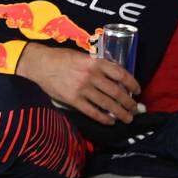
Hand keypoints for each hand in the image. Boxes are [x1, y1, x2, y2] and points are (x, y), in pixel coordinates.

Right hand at [15, 43, 140, 126]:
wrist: (39, 64)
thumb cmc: (61, 58)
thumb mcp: (83, 55)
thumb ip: (98, 64)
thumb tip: (115, 76)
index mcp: (95, 62)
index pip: (120, 74)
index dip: (132, 83)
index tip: (137, 90)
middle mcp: (91, 76)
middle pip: (116, 92)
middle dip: (128, 103)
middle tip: (135, 109)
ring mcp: (82, 89)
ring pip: (107, 104)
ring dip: (120, 113)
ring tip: (127, 118)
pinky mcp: (73, 100)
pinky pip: (92, 112)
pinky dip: (103, 118)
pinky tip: (110, 121)